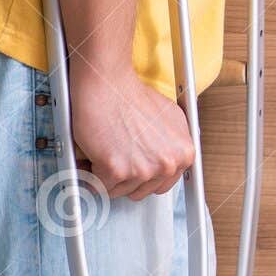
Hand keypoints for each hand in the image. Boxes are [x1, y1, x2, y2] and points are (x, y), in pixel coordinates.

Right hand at [68, 59, 194, 200]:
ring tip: (106, 149)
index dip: (143, 175)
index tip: (134, 168)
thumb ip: (171, 145)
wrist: (107, 84)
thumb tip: (166, 162)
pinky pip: (99, 186)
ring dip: (107, 175)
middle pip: (141, 191)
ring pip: (119, 191)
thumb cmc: (131, 96)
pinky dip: (91, 173)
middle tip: (117, 154)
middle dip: (125, 176)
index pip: (163, 184)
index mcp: (184, 153)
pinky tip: (95, 153)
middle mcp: (168, 164)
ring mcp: (144, 169)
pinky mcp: (117, 170)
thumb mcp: (168, 120)